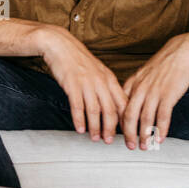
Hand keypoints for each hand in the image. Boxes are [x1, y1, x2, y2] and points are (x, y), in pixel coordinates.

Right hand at [35, 25, 127, 142]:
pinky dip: (79, 120)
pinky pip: (77, 106)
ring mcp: (87, 83)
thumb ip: (106, 87)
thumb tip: (112, 106)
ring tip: (96, 138)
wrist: (61, 45)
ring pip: (95, 110)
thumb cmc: (78, 60)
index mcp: (110, 79)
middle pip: (110, 110)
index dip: (126, 120)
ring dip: (96, 127)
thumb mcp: (98, 72)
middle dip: (112, 129)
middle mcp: (101, 82)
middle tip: (111, 142)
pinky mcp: (72, 84)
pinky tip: (80, 129)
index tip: (127, 133)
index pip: (123, 103)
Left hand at [121, 33, 188, 149]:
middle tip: (129, 146)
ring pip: (145, 120)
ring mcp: (154, 93)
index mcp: (131, 84)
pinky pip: (162, 117)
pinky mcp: (168, 96)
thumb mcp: (142, 74)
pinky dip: (161, 130)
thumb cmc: (163, 65)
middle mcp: (140, 90)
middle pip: (129, 117)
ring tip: (145, 146)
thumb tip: (129, 103)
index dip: (118, 123)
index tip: (118, 134)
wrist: (181, 53)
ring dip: (145, 136)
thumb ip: (134, 88)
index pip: (119, 107)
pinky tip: (160, 138)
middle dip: (128, 134)